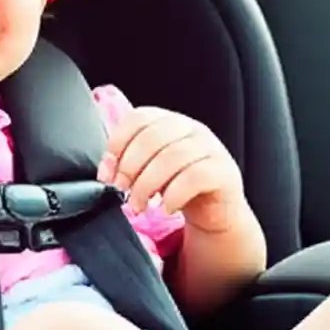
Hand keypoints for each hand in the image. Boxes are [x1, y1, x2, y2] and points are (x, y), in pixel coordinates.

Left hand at [98, 106, 244, 233]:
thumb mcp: (149, 170)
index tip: (107, 172)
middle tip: (121, 190)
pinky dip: (173, 195)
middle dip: (129, 167)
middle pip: (152, 137)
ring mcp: (211, 148)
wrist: (214, 211)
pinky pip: (195, 177)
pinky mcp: (224, 171)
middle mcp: (191, 128)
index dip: (118, 144)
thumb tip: (105, 172)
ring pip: (172, 157)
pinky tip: (165, 208)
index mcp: (169, 122)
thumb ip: (128, 164)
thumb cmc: (176, 186)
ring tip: (139, 205)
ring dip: (147, 185)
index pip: (139, 118)